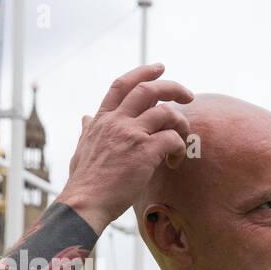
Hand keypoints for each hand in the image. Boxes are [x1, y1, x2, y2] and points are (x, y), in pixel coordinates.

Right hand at [56, 64, 193, 233]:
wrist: (86, 201)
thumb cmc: (85, 181)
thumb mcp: (81, 147)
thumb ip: (88, 130)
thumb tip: (85, 118)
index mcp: (102, 119)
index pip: (121, 85)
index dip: (142, 73)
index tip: (159, 68)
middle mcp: (117, 121)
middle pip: (148, 90)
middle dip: (173, 87)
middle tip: (189, 94)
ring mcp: (131, 134)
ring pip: (166, 113)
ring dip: (181, 123)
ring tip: (183, 138)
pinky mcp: (145, 151)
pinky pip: (173, 139)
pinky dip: (180, 147)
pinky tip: (176, 160)